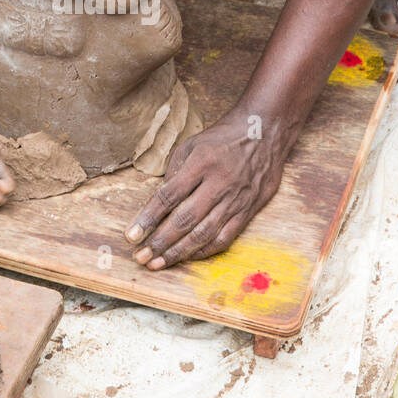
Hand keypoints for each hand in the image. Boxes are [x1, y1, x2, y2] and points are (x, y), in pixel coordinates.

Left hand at [125, 108, 287, 268]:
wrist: (265, 133)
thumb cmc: (223, 138)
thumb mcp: (192, 144)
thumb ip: (174, 172)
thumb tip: (159, 203)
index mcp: (201, 163)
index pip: (168, 196)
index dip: (148, 218)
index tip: (132, 235)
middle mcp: (219, 184)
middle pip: (185, 219)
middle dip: (160, 242)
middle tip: (141, 257)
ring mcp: (235, 199)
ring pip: (204, 233)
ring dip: (178, 252)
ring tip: (158, 264)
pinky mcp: (248, 211)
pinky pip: (225, 237)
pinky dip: (205, 251)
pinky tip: (188, 257)